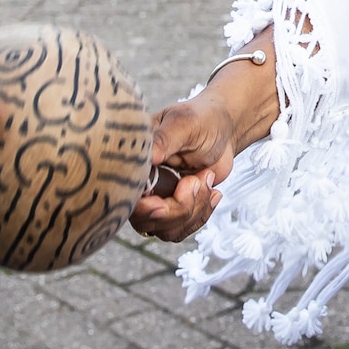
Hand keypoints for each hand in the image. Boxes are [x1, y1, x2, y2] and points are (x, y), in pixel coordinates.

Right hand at [130, 93, 240, 241]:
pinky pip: (181, 230)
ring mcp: (155, 198)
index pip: (125, 194)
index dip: (141, 207)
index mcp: (133, 160)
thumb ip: (164, 140)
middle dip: (176, 209)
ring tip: (206, 178)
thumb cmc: (202, 119)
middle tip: (195, 182)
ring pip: (165, 230)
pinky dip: (202, 214)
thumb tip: (147, 157)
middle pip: (144, 220)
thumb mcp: (184, 123)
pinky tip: (212, 192)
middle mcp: (139, 183)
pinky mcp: (173, 209)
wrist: (224, 128)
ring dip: (194, 210)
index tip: (160, 204)